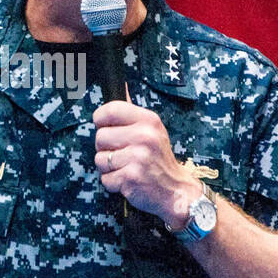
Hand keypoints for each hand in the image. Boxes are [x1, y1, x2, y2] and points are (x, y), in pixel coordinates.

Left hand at [93, 100, 203, 228]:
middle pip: (100, 137)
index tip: (106, 128)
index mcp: (148, 120)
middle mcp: (144, 136)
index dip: (101, 120)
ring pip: (99, 159)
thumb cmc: (159, 160)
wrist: (177, 191)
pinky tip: (128, 181)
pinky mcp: (131, 177)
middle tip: (123, 155)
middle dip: (105, 149)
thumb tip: (121, 87)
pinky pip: (105, 179)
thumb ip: (132, 115)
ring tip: (127, 168)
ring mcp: (138, 157)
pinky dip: (113, 184)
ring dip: (108, 168)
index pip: (111, 109)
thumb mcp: (152, 131)